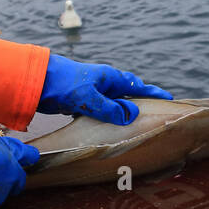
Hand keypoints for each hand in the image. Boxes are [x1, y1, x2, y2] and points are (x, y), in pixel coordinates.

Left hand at [38, 54, 172, 123]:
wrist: (39, 81)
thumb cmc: (65, 84)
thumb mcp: (89, 98)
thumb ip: (110, 108)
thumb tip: (131, 116)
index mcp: (110, 78)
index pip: (138, 86)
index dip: (153, 93)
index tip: (169, 99)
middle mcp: (105, 84)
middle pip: (129, 95)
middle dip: (142, 104)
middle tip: (156, 114)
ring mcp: (94, 93)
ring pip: (116, 105)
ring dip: (125, 115)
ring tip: (137, 126)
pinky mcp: (84, 103)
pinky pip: (103, 112)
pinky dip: (110, 120)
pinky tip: (112, 129)